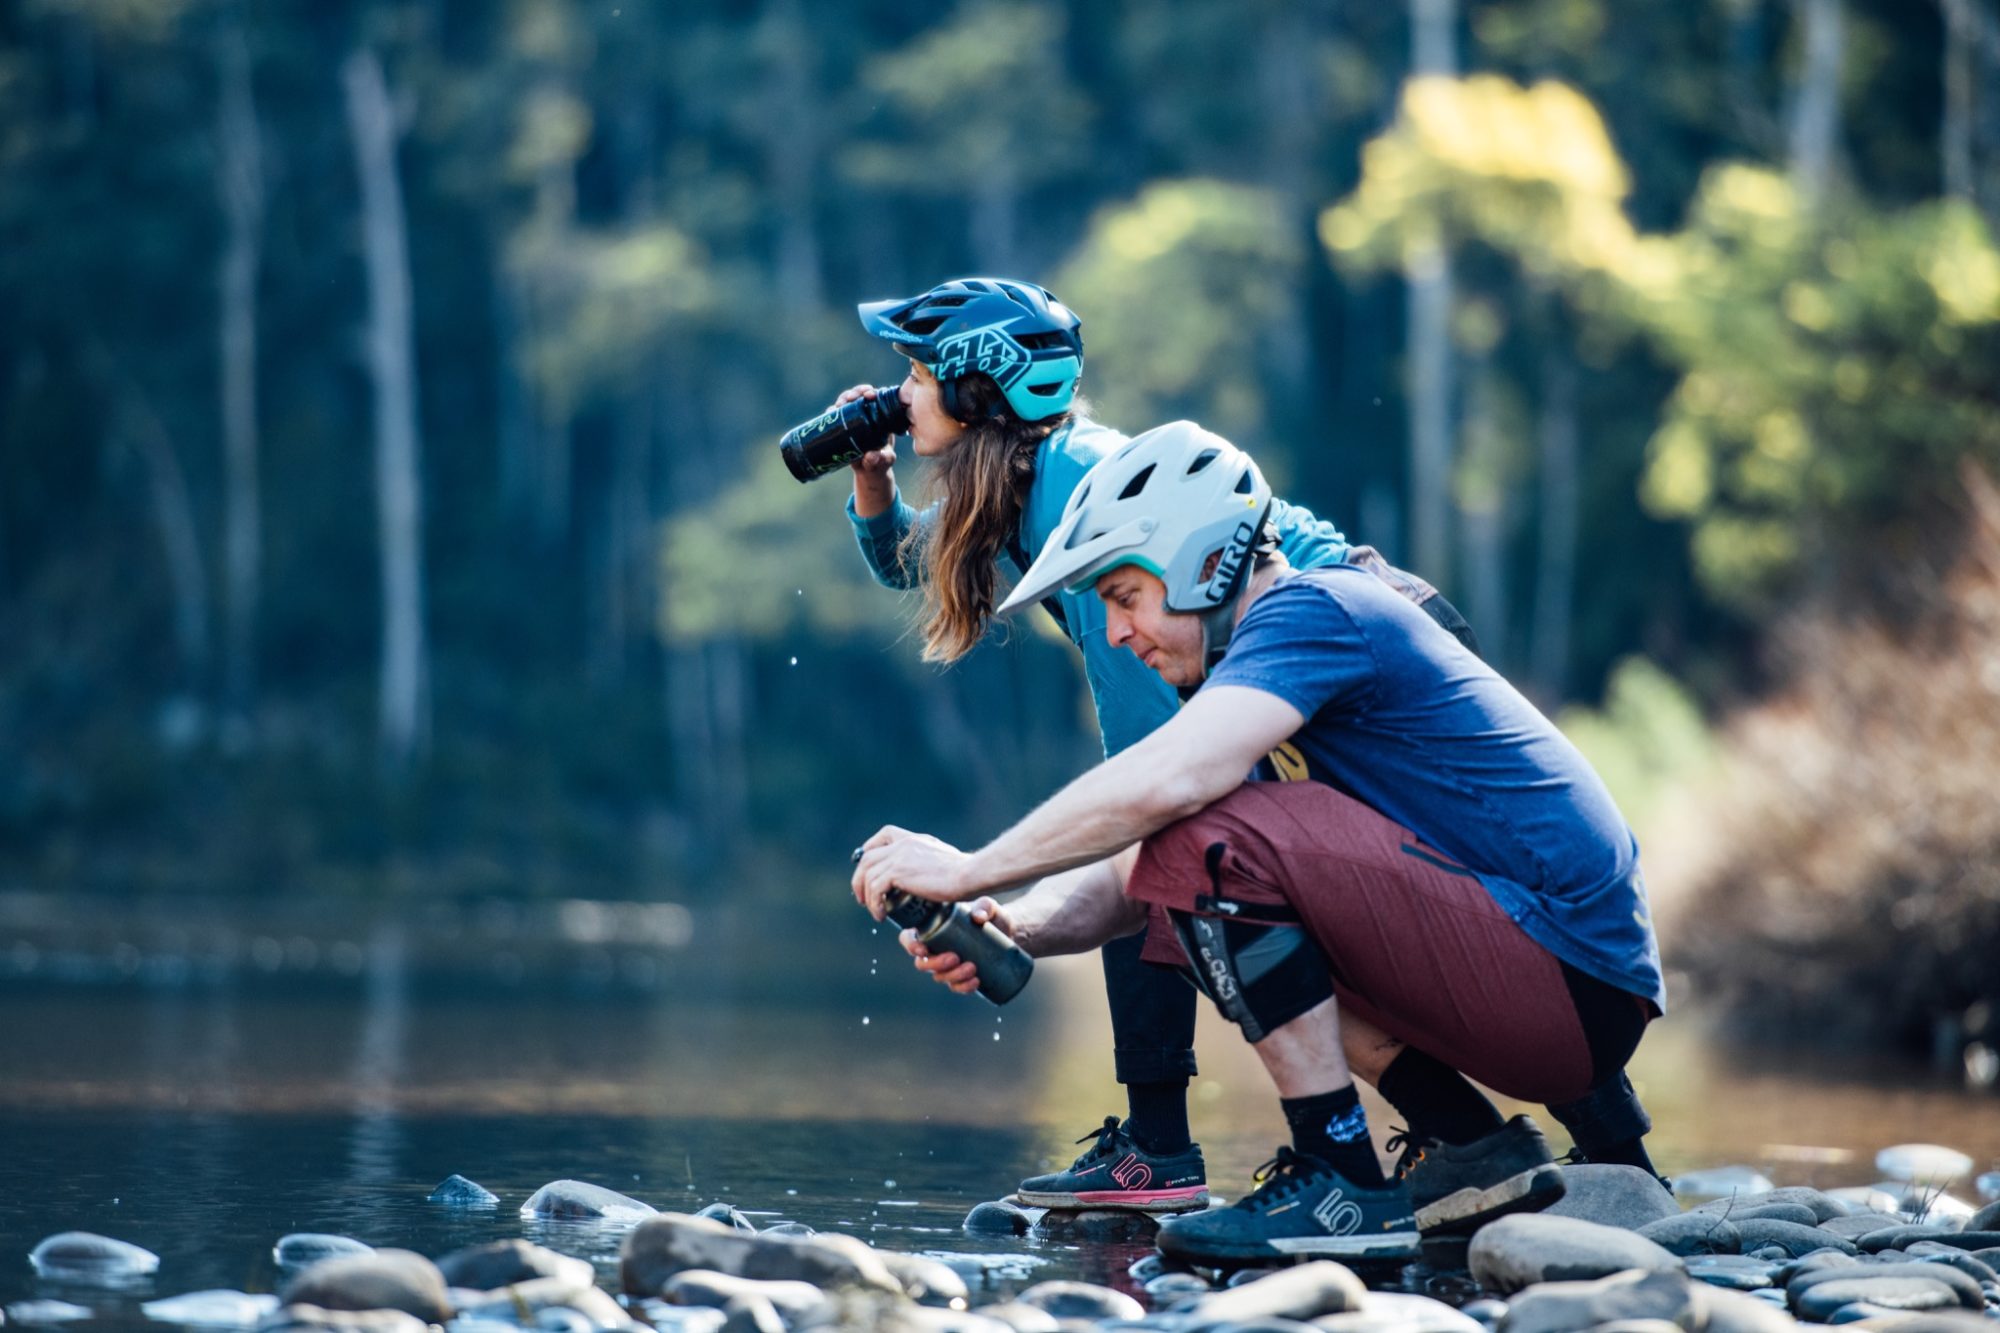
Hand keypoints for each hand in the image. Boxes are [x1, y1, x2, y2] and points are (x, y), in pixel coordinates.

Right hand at [837, 384, 898, 511]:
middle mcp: (868, 415)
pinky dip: (832, 412)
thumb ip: (880, 460)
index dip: (872, 392)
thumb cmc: (882, 463)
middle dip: (854, 393)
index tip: (868, 395)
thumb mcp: (884, 461)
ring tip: (839, 406)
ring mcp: (854, 420)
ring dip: (842, 400)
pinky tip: (830, 413)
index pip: (877, 398)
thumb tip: (870, 457)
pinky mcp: (842, 426)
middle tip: (850, 398)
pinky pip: (836, 415)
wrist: (868, 472)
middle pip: (860, 396)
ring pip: (847, 403)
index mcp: (882, 418)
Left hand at [852, 825, 974, 918]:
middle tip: (864, 898)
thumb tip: (930, 875)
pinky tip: (880, 915)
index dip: (871, 849)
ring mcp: (900, 856)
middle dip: (860, 878)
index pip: (885, 834)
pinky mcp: (899, 871)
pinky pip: (875, 887)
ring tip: (873, 911)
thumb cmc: (965, 873)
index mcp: (915, 839)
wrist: (970, 875)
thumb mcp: (945, 859)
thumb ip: (933, 862)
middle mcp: (904, 843)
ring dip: (866, 895)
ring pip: (868, 874)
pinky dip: (874, 903)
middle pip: (868, 857)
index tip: (869, 869)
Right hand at [902, 897, 1013, 994]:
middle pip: (922, 964)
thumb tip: (978, 917)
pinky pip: (957, 986)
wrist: (1009, 931)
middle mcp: (935, 949)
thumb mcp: (987, 907)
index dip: (911, 946)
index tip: (923, 949)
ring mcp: (948, 965)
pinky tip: (976, 982)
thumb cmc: (990, 915)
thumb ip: (984, 907)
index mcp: (931, 929)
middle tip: (955, 957)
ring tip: (972, 968)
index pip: (909, 938)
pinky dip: (964, 987)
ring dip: (953, 976)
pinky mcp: (962, 976)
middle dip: (936, 964)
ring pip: (940, 977)